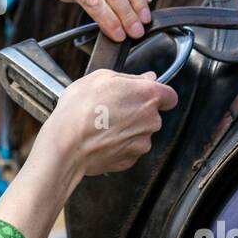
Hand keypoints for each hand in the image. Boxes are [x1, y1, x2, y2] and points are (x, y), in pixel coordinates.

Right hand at [36, 70, 177, 178]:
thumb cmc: (80, 109)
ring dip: (127, 129)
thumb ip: (131, 77)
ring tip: (102, 124)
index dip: (157, 94)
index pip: (170, 96)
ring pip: (140, 133)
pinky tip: (101, 138)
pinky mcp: (130, 159)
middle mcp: (151, 120)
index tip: (143, 95)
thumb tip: (147, 77)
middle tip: (112, 108)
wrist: (66, 143)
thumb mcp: (101, 77)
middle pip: (153, 115)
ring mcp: (142, 142)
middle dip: (137, 111)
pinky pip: (129, 149)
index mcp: (147, 95)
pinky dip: (118, 145)